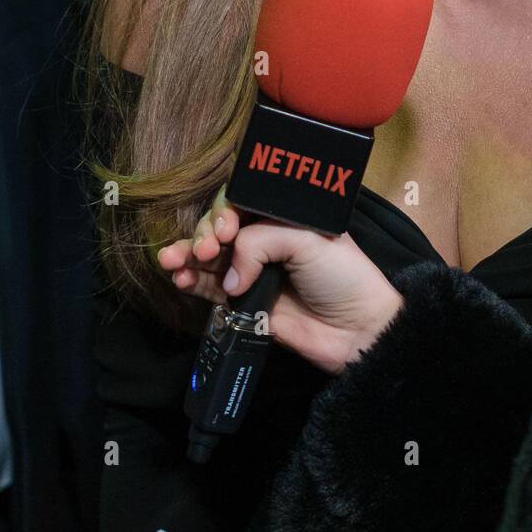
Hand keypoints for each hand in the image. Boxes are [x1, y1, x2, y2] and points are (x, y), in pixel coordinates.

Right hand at [158, 188, 404, 373]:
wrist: (358, 330)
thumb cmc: (343, 275)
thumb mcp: (305, 240)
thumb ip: (258, 243)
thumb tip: (229, 276)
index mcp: (283, 215)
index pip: (240, 201)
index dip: (223, 210)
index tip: (225, 229)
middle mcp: (266, 239)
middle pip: (219, 227)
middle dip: (205, 234)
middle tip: (208, 249)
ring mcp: (254, 271)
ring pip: (210, 257)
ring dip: (188, 256)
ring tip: (172, 262)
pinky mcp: (245, 303)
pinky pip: (210, 289)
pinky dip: (192, 282)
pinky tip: (179, 278)